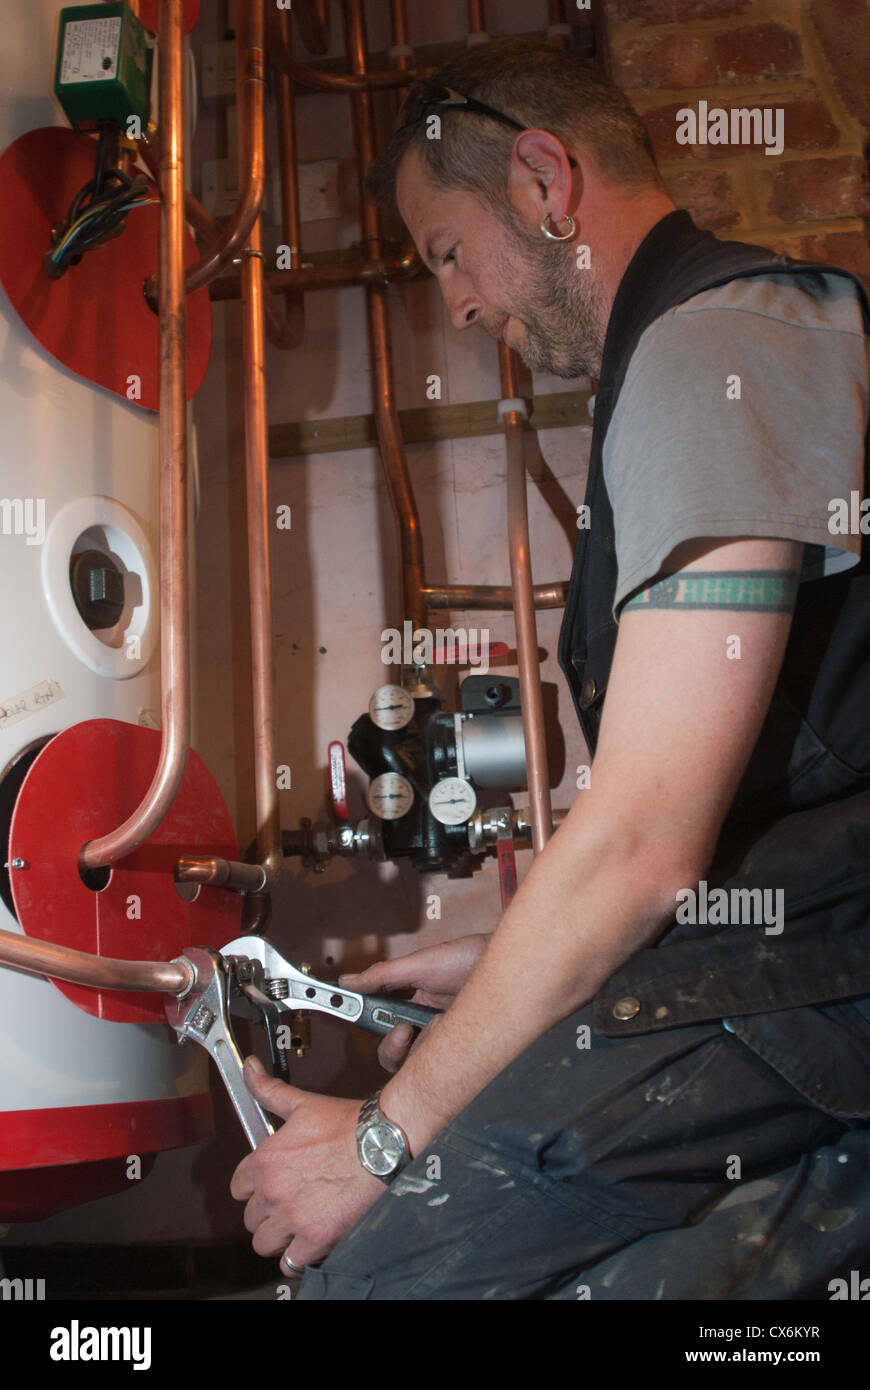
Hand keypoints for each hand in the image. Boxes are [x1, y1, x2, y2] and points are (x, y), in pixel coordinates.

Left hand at [230, 1056, 384, 1269]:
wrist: (382, 1142)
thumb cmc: (347, 1123)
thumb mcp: (302, 1103)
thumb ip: (268, 1090)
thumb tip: (249, 1069)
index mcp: (266, 1161)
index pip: (238, 1187)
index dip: (253, 1186)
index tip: (268, 1184)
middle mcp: (273, 1192)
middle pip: (250, 1218)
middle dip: (266, 1212)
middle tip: (287, 1203)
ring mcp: (293, 1218)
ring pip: (263, 1243)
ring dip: (277, 1236)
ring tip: (294, 1225)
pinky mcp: (315, 1238)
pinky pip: (290, 1262)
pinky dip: (296, 1257)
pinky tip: (307, 1242)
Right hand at [339, 933, 490, 1071]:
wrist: (508, 965)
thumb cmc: (467, 958)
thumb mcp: (419, 964)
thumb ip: (382, 975)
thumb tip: (348, 981)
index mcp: (407, 999)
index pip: (377, 1021)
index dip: (366, 1026)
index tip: (356, 1021)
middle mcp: (421, 1019)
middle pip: (393, 1051)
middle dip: (393, 1047)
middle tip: (403, 1031)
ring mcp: (439, 1035)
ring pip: (413, 1062)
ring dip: (417, 1048)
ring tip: (431, 1026)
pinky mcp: (457, 1046)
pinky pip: (438, 1064)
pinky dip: (438, 1052)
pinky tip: (446, 1031)